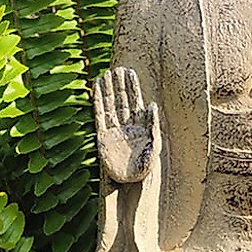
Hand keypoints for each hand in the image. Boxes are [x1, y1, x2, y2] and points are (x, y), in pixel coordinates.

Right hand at [94, 67, 156, 183]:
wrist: (130, 183)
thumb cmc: (146, 167)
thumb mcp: (155, 146)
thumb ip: (154, 125)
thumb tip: (152, 105)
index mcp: (141, 125)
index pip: (135, 101)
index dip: (132, 87)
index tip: (129, 72)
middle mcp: (126, 125)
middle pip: (122, 100)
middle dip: (119, 84)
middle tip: (117, 68)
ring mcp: (114, 129)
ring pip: (110, 105)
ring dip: (108, 90)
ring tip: (106, 74)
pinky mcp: (102, 136)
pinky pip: (99, 115)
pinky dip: (97, 101)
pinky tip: (95, 89)